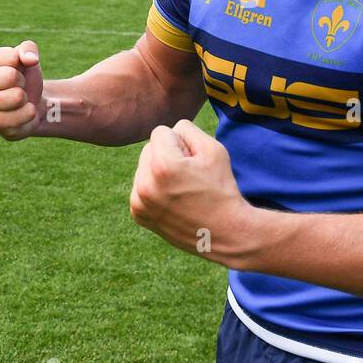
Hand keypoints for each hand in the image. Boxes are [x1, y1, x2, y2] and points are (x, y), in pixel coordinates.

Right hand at [0, 40, 44, 140]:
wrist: (29, 104)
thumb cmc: (24, 77)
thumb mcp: (27, 57)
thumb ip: (29, 49)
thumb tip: (31, 59)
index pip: (12, 57)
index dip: (22, 63)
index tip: (15, 70)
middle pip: (11, 76)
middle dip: (22, 81)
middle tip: (17, 86)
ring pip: (17, 97)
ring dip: (25, 98)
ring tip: (17, 99)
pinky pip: (23, 115)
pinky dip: (29, 113)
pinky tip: (20, 112)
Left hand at [129, 118, 254, 264]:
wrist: (224, 233)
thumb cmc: (221, 188)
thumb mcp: (213, 149)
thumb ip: (187, 129)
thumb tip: (169, 130)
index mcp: (163, 166)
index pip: (161, 131)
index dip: (181, 142)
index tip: (194, 161)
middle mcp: (145, 185)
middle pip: (149, 148)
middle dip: (167, 155)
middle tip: (190, 175)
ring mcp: (139, 202)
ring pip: (143, 167)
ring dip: (159, 171)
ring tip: (182, 188)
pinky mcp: (138, 214)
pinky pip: (141, 185)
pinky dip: (154, 188)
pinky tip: (173, 199)